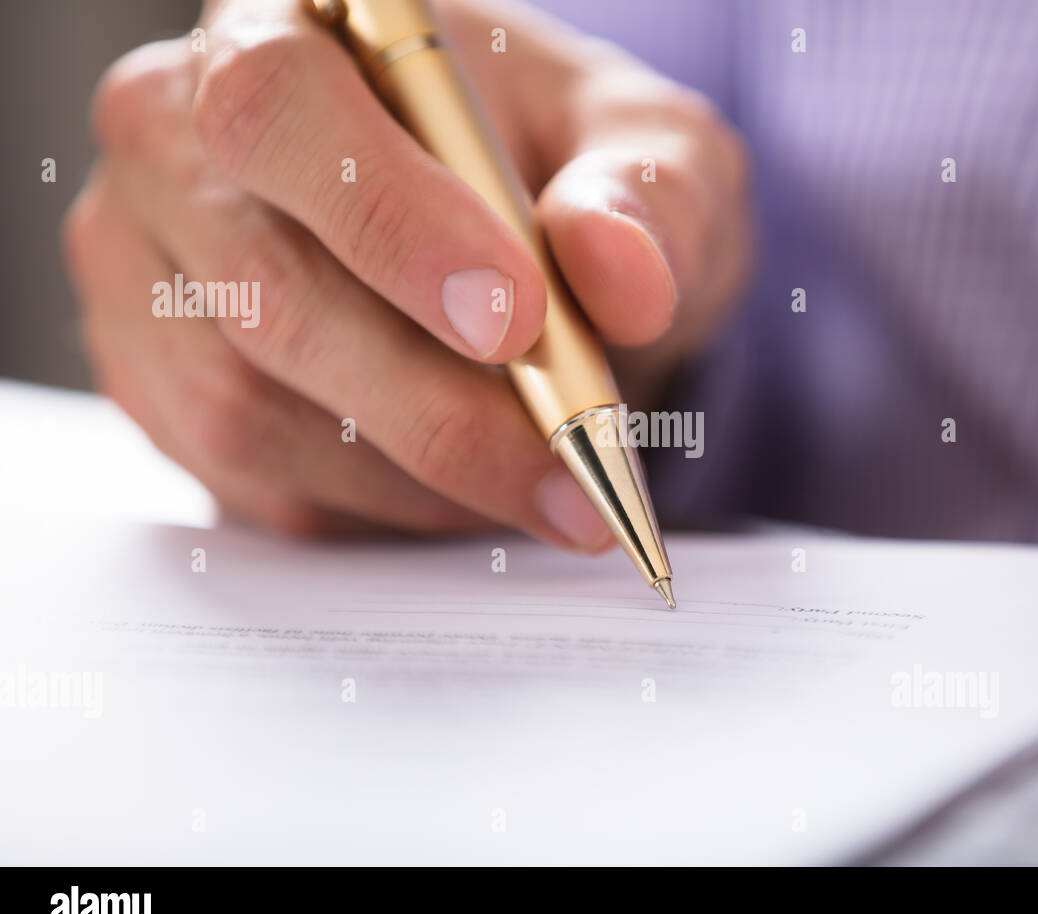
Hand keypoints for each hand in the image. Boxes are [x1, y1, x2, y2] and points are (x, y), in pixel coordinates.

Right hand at [63, 0, 749, 542]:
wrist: (508, 243)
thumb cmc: (560, 166)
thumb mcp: (643, 150)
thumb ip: (649, 195)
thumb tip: (624, 274)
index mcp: (288, 30)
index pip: (284, 107)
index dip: (391, 222)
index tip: (515, 319)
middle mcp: (180, 142)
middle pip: (264, 288)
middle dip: (434, 405)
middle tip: (567, 462)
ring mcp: (149, 268)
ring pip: (248, 405)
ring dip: (415, 472)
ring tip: (536, 476)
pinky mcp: (157, 379)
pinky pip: (248, 477)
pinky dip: (374, 504)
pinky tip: (459, 481)